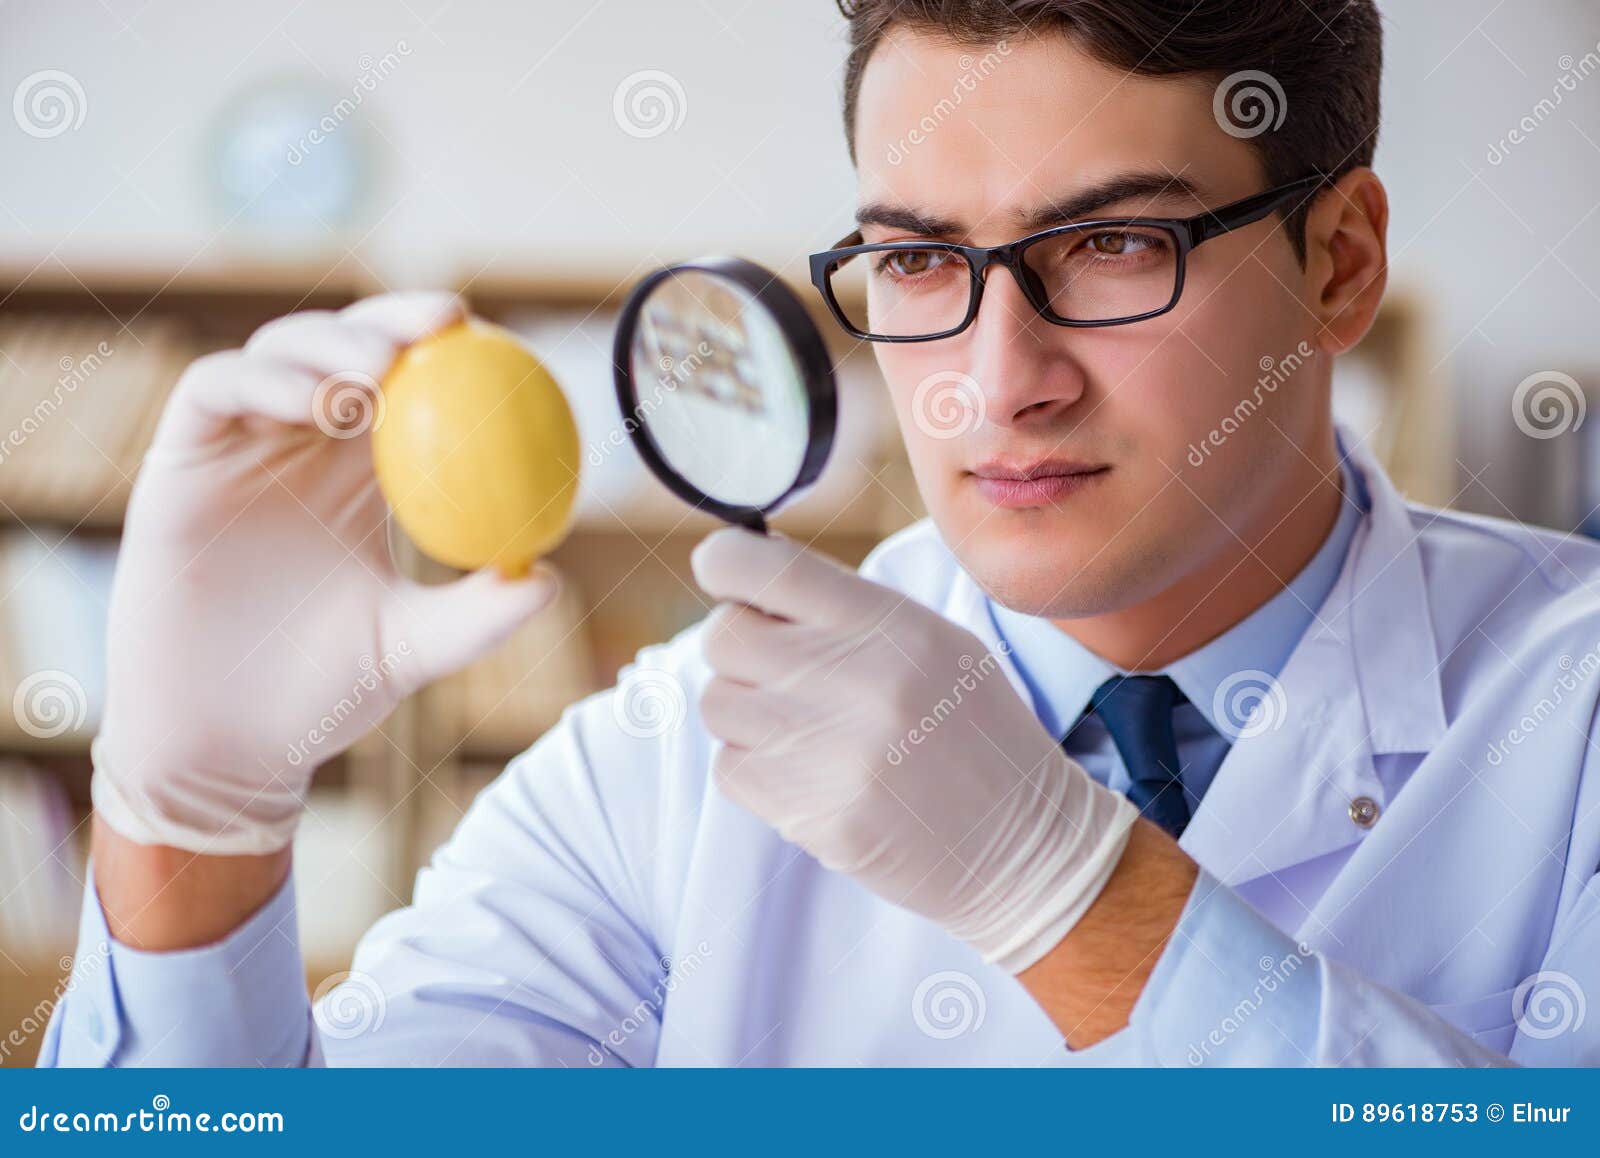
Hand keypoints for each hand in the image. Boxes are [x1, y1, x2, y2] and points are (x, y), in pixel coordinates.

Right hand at [92, 292, 558, 854]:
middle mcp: (300, 447)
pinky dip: (260, 380)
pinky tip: (310, 402)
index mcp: (361, 475)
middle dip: (391, 320)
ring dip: (328, 346)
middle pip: (343, 347)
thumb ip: (479, 615)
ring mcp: (236, 450)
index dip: (442, 348)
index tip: (494, 336)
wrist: (226, 743)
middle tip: (444, 324)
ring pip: (277, 355)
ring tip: (376, 371)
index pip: (406, 386)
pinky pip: (212, 392)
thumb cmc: (323, 694)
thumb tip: (550, 579)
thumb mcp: (413, 646)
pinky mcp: (177, 463)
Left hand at [691, 528, 1136, 972]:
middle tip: (779, 665)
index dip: (722, 562)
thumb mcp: (935, 641)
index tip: (724, 574)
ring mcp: (827, 751)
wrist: (1023, 845)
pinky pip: (730, 768)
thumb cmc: (974, 732)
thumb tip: (749, 574)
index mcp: (887, 624)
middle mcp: (852, 679)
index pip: (757, 568)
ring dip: (745, 710)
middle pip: (724, 636)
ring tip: (804, 726)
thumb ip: (847, 607)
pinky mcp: (808, 813)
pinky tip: (811, 774)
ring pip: (718, 702)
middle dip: (739, 645)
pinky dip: (756, 769)